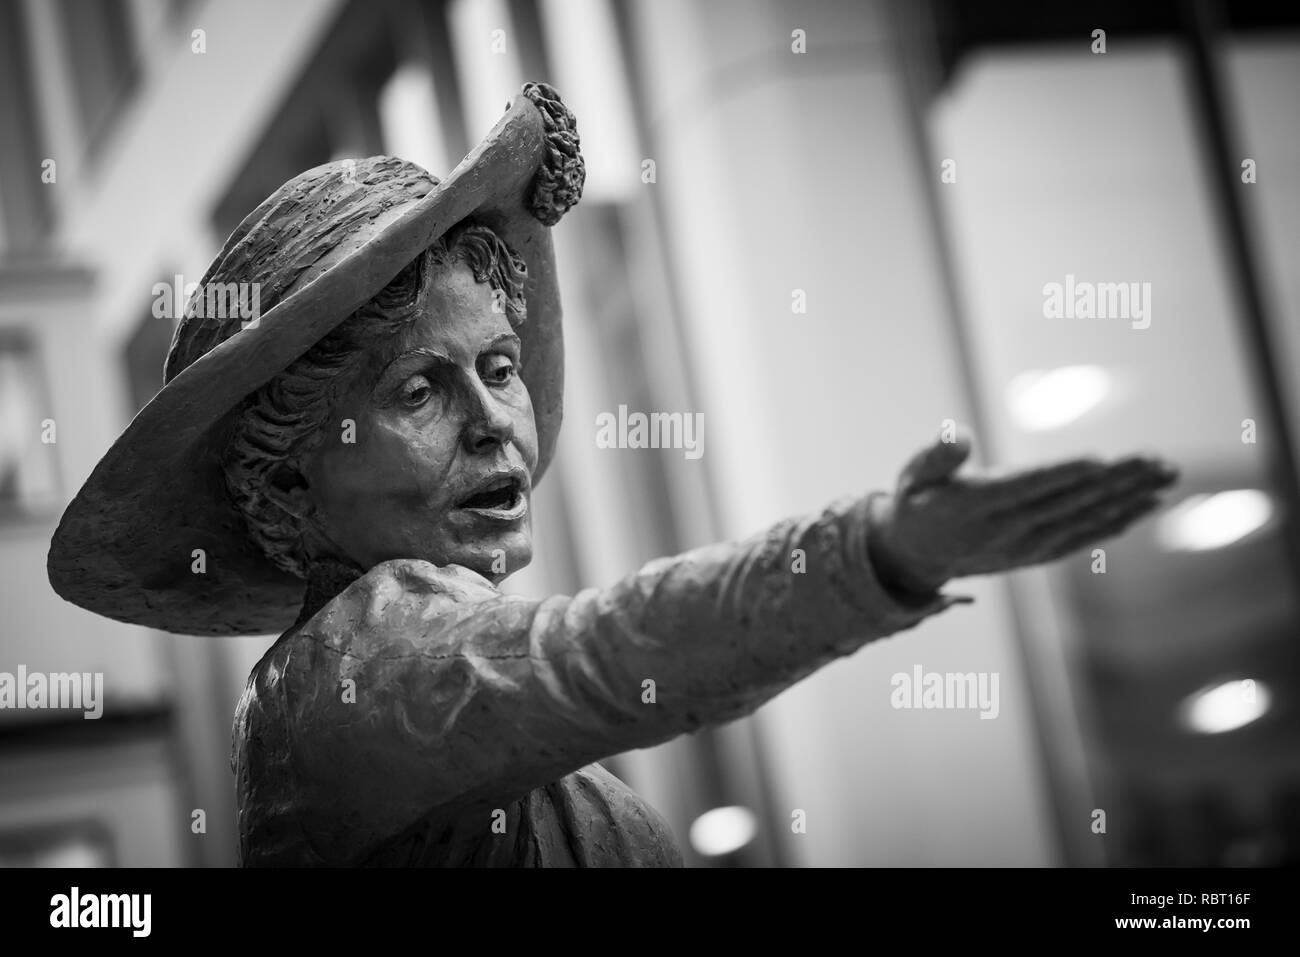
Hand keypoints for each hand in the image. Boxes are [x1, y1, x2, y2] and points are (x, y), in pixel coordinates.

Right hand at [866, 430, 1178, 594]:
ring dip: (1130, 498)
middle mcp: (1007, 530)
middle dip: (1118, 481)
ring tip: (1167, 476)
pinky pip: (1084, 537)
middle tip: (1159, 460)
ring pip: (1086, 519)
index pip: (1026, 488)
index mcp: (975, 506)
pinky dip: (1117, 521)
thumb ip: (938, 456)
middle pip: (1069, 502)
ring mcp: (1027, 546)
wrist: (916, 557)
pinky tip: (1146, 504)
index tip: (1100, 460)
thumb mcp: (914, 475)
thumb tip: (958, 434)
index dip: (1063, 474)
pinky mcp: (1039, 553)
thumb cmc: (919, 502)